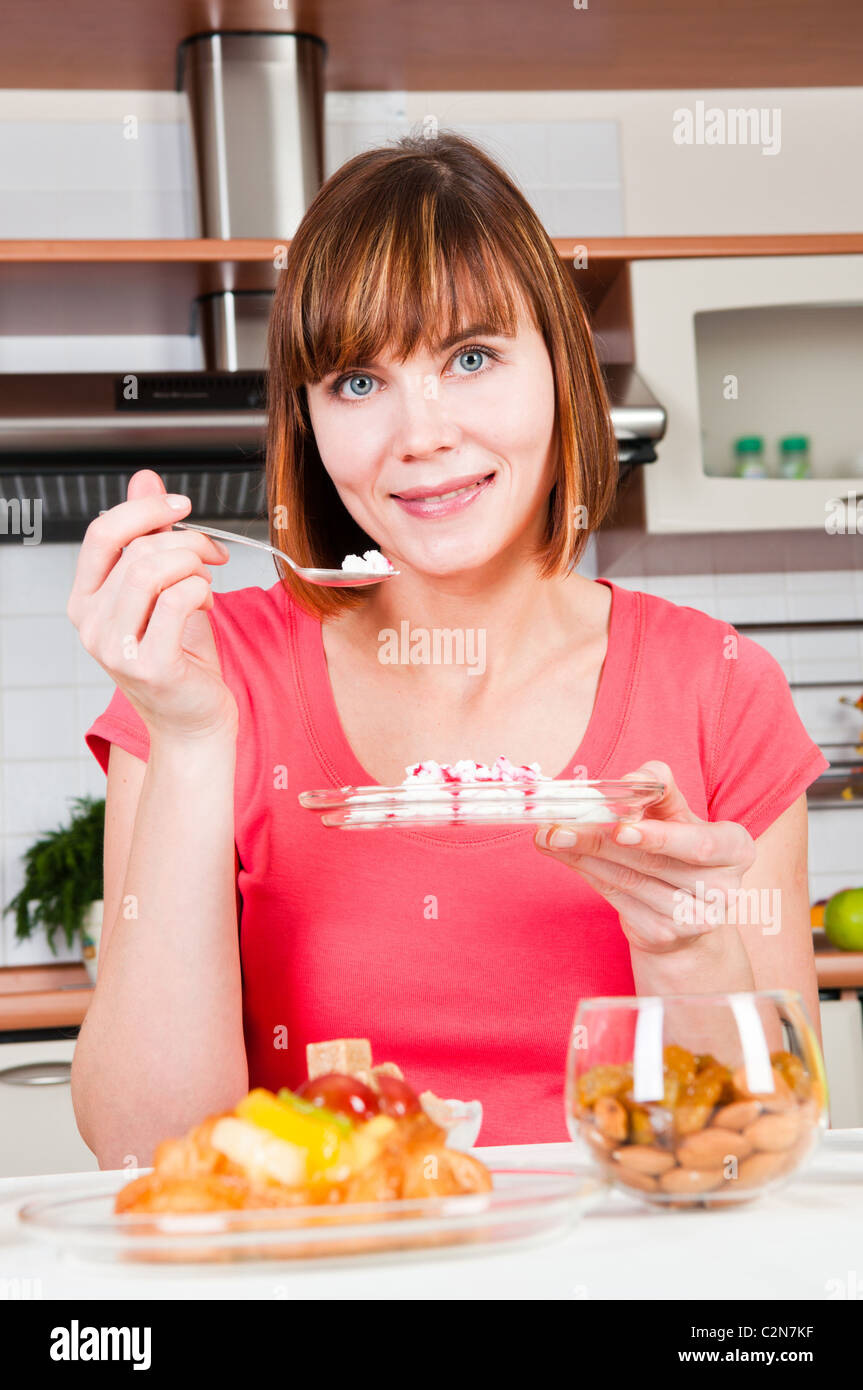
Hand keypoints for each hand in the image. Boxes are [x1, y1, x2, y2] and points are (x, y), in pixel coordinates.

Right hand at [67, 468, 238, 741]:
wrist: (195, 722)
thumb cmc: (181, 658)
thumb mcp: (162, 589)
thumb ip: (150, 535)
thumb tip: (145, 478)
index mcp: (85, 600)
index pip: (101, 534)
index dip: (144, 508)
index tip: (182, 505)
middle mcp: (90, 624)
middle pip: (136, 550)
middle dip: (187, 541)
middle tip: (214, 554)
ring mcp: (115, 648)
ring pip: (152, 570)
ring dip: (194, 565)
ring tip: (207, 581)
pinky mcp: (151, 666)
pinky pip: (178, 601)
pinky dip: (202, 591)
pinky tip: (207, 604)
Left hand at [534, 761, 756, 954]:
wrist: (684, 908)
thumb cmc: (680, 847)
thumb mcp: (678, 813)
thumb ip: (658, 788)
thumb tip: (630, 781)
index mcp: (735, 850)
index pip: (701, 844)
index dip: (662, 837)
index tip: (622, 827)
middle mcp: (722, 889)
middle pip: (654, 862)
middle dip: (602, 841)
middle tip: (562, 827)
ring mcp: (693, 919)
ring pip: (629, 881)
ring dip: (583, 855)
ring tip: (551, 835)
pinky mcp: (663, 935)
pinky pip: (617, 899)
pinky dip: (586, 873)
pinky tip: (565, 855)